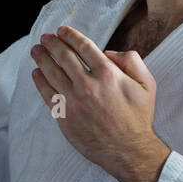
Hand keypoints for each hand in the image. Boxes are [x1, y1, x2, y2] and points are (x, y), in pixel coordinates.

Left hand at [29, 26, 170, 181]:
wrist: (129, 150)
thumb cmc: (138, 117)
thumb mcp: (147, 84)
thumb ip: (132, 61)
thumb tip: (108, 53)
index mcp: (108, 73)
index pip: (83, 47)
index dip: (70, 36)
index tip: (62, 31)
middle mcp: (88, 84)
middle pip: (64, 57)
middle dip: (53, 44)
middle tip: (46, 38)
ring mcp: (73, 101)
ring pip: (52, 73)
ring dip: (42, 58)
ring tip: (36, 50)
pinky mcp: (64, 116)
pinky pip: (47, 94)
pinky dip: (39, 81)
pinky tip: (36, 73)